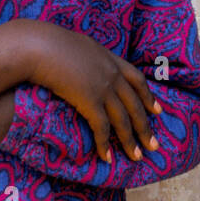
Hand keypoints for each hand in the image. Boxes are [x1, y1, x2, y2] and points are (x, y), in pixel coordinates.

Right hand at [15, 20, 161, 162]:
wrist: (40, 46)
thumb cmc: (50, 43)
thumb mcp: (78, 45)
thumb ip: (88, 56)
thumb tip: (86, 60)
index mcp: (110, 59)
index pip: (137, 80)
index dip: (148, 97)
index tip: (158, 111)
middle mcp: (112, 74)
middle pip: (135, 105)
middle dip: (146, 127)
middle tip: (155, 145)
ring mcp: (103, 88)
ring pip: (123, 120)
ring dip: (131, 141)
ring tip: (138, 157)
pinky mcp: (90, 101)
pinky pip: (102, 128)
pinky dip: (105, 145)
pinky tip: (107, 157)